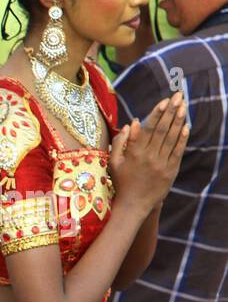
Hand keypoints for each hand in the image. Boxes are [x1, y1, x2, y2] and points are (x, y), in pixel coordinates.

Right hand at [110, 90, 188, 216]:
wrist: (133, 205)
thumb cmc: (121, 182)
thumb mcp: (114, 163)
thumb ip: (120, 142)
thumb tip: (130, 123)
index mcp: (134, 153)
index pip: (148, 129)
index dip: (157, 114)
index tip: (164, 101)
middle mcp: (149, 157)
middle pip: (162, 130)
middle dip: (171, 111)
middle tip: (179, 96)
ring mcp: (161, 164)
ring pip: (171, 138)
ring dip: (179, 121)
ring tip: (184, 106)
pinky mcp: (171, 171)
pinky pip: (178, 151)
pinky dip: (182, 138)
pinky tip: (186, 126)